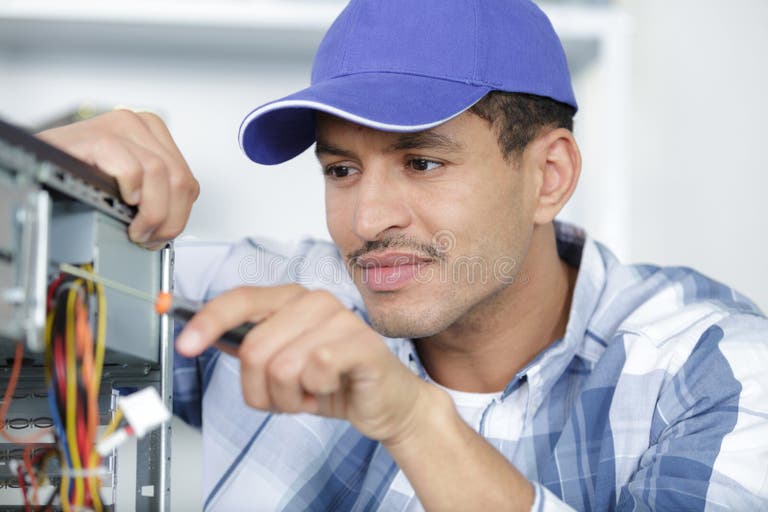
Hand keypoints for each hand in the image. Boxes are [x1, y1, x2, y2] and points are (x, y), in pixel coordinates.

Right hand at [37, 110, 199, 247]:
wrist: (38, 158)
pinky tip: (121, 200)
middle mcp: (139, 125)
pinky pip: (132, 169)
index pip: (188, 182)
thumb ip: (155, 190)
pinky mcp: (99, 137)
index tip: (163, 233)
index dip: (179, 215)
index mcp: (153, 132)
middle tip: (150, 236)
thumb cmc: (81, 167)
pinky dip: (130, 190)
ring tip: (136, 228)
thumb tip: (172, 222)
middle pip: (179, 179)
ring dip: (151, 212)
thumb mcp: (128, 177)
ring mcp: (119, 127)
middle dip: (169, 218)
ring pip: (160, 175)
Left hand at [175, 284, 430, 442]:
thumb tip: (203, 334)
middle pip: (254, 347)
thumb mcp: (283, 363)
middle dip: (261, 388)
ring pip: (281, 366)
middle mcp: (315, 301)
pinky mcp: (362, 343)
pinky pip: (315, 370)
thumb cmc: (335, 380)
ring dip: (288, 397)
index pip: (241, 299)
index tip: (184, 344)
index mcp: (292, 299)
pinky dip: (315, 393)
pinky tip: (330, 388)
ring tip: (310, 393)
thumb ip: (248, 344)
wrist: (385, 402)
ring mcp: (341, 319)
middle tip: (284, 395)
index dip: (208, 321)